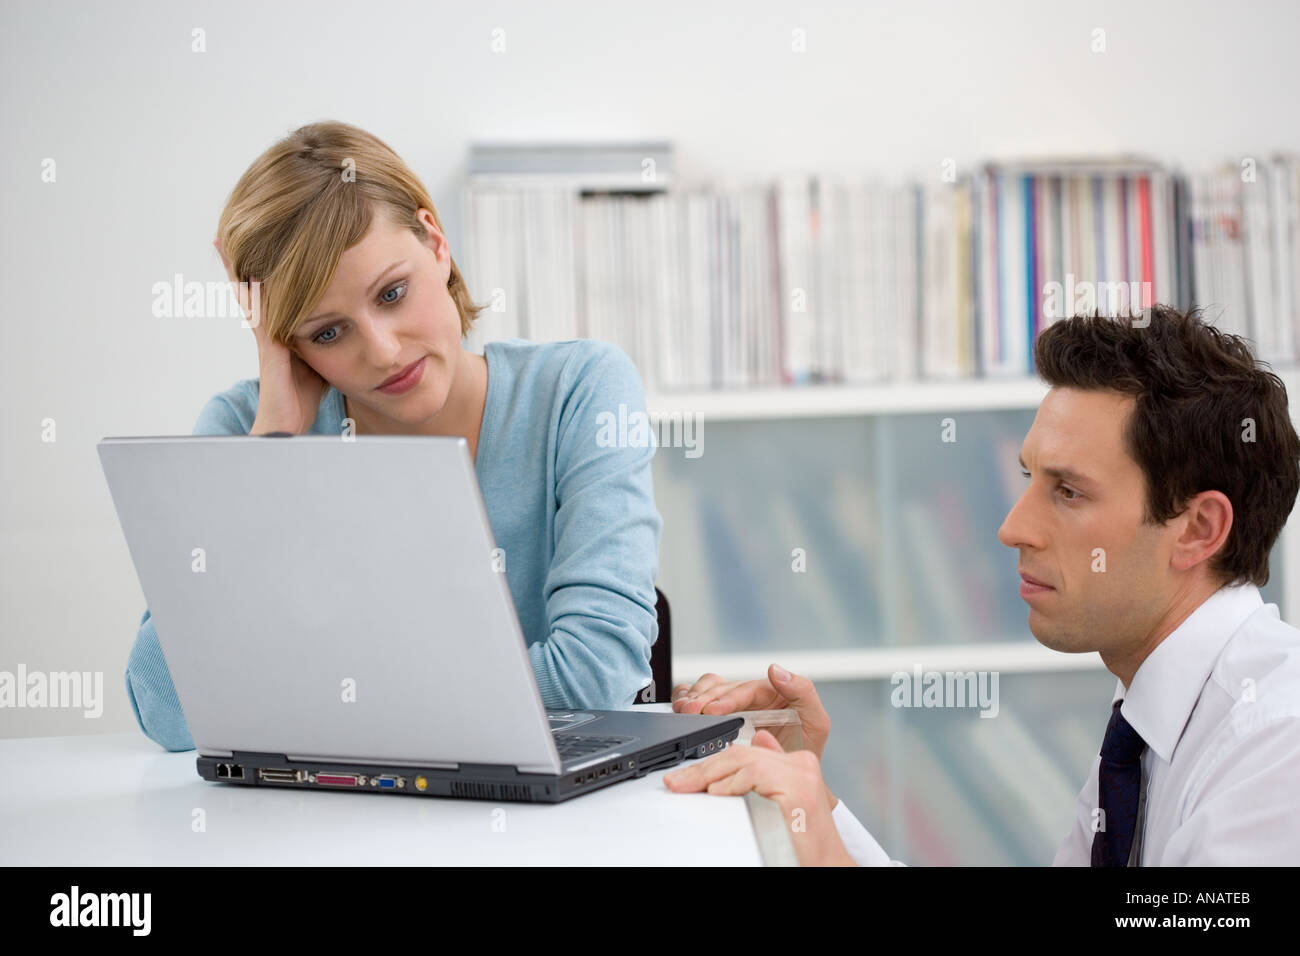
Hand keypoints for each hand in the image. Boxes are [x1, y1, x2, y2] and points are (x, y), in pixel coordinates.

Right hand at [214, 237, 328, 434]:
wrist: (288, 423)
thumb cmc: (304, 396)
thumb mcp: (320, 359)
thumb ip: (327, 340)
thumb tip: (347, 325)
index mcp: (281, 329)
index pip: (271, 291)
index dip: (262, 268)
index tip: (259, 239)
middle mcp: (269, 328)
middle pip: (252, 286)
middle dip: (240, 260)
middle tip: (226, 230)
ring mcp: (265, 336)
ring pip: (250, 295)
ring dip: (237, 268)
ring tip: (223, 241)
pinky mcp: (267, 347)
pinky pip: (259, 315)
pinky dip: (253, 295)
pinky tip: (251, 275)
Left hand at [663, 730, 855, 865]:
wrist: (827, 866)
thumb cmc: (802, 843)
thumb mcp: (776, 805)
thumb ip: (761, 779)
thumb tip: (738, 759)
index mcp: (796, 763)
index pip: (745, 753)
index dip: (711, 763)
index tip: (685, 777)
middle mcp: (800, 763)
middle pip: (741, 754)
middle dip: (702, 769)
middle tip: (676, 782)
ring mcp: (801, 773)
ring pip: (743, 760)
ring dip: (707, 774)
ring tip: (687, 786)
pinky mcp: (797, 788)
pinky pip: (755, 774)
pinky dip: (731, 783)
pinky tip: (715, 792)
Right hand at [671, 664, 830, 760]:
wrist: (793, 776)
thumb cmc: (804, 749)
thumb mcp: (816, 721)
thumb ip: (803, 693)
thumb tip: (777, 670)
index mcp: (772, 692)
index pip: (746, 689)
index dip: (728, 698)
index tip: (713, 709)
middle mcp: (750, 694)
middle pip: (721, 687)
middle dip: (704, 698)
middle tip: (690, 711)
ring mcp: (734, 703)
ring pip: (707, 687)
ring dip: (693, 695)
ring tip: (683, 709)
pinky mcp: (720, 714)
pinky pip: (700, 697)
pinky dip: (687, 697)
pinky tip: (680, 706)